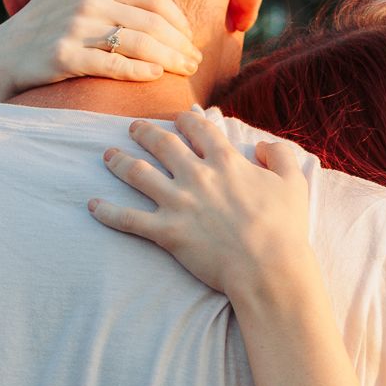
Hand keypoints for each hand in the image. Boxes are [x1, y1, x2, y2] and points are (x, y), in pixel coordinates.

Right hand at [0, 0, 200, 105]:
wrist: (5, 53)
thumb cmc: (40, 16)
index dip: (176, 17)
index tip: (188, 35)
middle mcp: (86, 3)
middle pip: (150, 23)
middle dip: (179, 43)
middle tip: (195, 60)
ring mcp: (75, 30)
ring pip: (137, 44)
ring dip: (169, 59)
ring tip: (184, 71)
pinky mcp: (64, 57)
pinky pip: (111, 64)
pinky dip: (138, 70)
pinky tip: (156, 76)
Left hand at [88, 108, 315, 304]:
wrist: (268, 267)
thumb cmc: (284, 228)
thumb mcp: (294, 182)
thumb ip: (280, 155)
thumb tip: (264, 145)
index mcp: (225, 161)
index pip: (198, 129)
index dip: (186, 120)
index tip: (178, 118)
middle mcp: (196, 175)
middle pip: (161, 143)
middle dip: (144, 132)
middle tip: (134, 128)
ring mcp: (178, 202)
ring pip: (137, 173)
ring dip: (119, 161)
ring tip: (107, 155)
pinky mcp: (166, 231)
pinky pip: (127, 219)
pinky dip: (106, 211)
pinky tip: (91, 204)